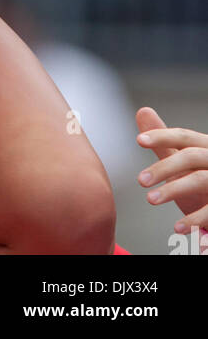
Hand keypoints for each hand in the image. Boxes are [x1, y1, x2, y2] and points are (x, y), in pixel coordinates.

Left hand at [136, 106, 207, 230]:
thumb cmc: (204, 183)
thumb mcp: (185, 163)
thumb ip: (165, 144)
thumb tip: (142, 111)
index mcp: (206, 147)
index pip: (185, 136)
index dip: (162, 136)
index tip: (139, 140)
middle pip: (191, 156)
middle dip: (164, 166)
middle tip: (140, 180)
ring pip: (200, 180)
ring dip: (173, 189)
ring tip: (150, 199)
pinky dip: (194, 219)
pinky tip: (177, 227)